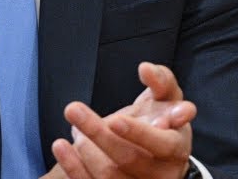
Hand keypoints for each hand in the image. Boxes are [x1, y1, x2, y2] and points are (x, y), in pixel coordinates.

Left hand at [52, 62, 194, 178]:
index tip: (115, 120)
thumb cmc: (160, 120)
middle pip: (129, 158)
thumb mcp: (167, 99)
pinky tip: (60, 145)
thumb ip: (161, 80)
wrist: (152, 151)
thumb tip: (146, 69)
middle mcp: (161, 173)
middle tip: (72, 109)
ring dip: (85, 149)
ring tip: (76, 128)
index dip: (139, 134)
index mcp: (177, 148)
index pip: (163, 144)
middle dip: (98, 133)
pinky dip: (73, 167)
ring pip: (109, 174)